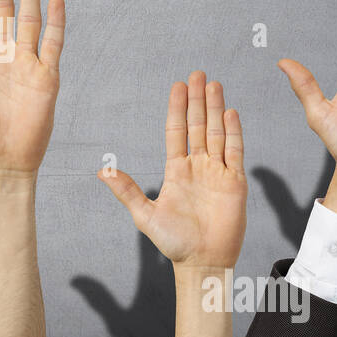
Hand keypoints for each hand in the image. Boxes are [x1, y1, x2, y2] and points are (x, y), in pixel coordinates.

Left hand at [100, 72, 246, 268]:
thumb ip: (126, 190)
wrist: (201, 262)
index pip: (176, 132)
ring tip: (214, 85)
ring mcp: (217, 173)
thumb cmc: (173, 242)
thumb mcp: (144, 214)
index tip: (178, 86)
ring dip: (215, 109)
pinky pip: (234, 152)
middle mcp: (197, 167)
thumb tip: (101, 171)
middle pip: (198, 126)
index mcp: (176, 171)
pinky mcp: (235, 183)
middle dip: (197, 100)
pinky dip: (232, 132)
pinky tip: (229, 114)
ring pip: (216, 133)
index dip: (177, 109)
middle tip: (197, 74)